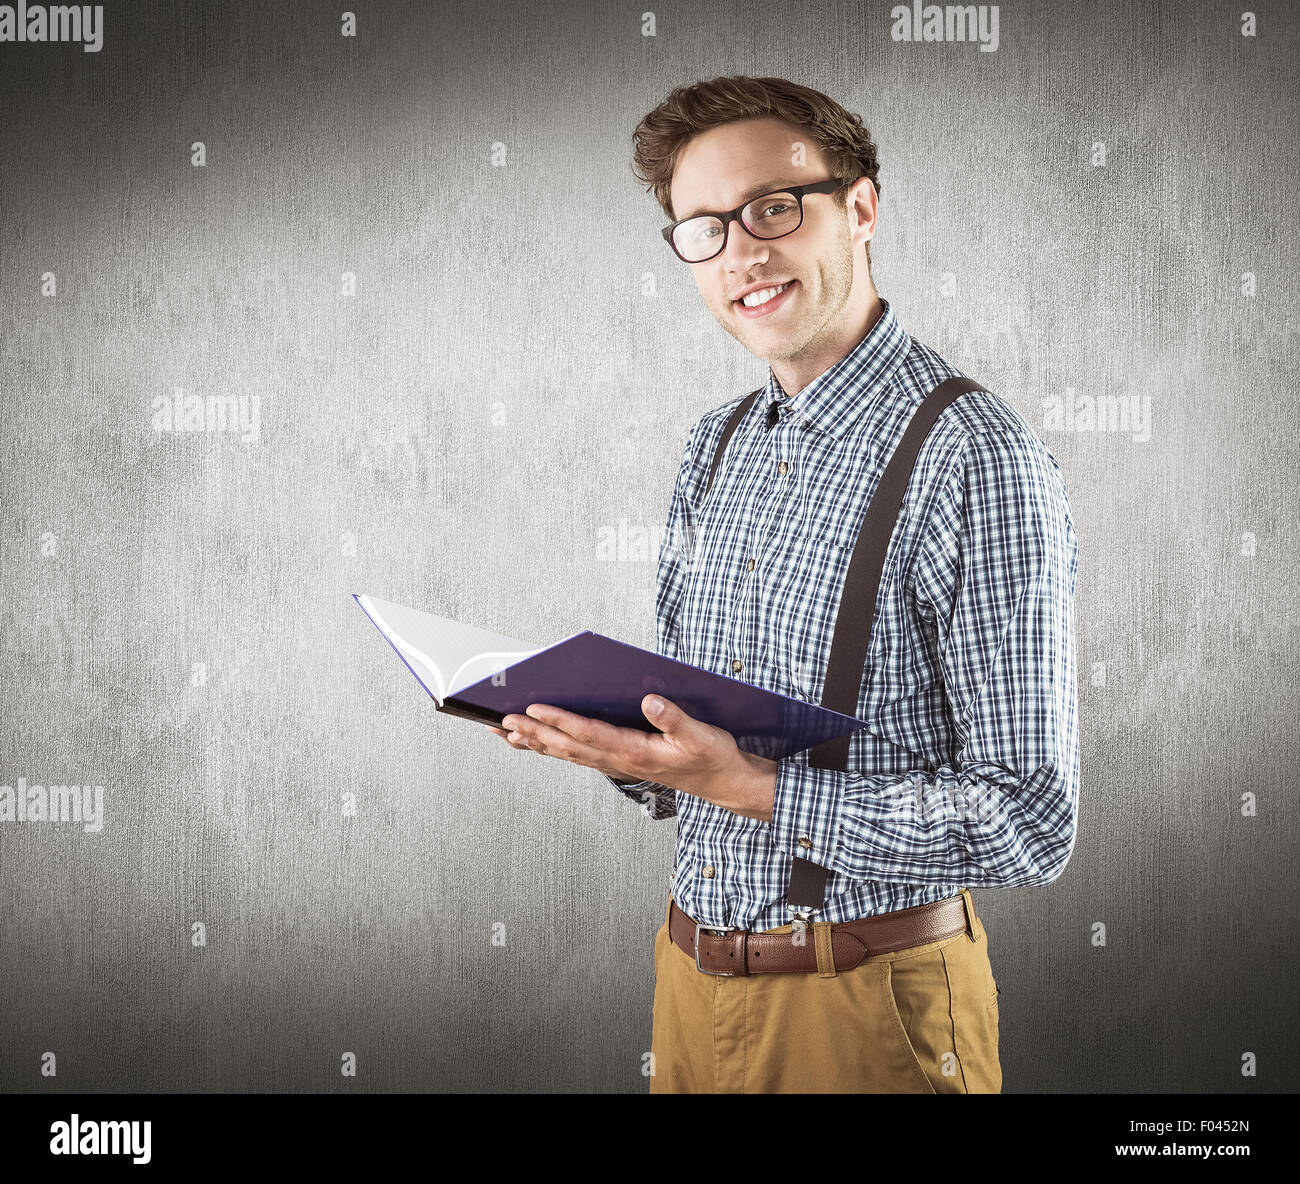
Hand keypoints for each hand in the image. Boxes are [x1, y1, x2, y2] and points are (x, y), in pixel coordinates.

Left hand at [483, 694, 777, 820]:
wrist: (720, 781)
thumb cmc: (710, 757)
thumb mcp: (701, 735)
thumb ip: (675, 718)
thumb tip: (651, 701)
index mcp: (635, 751)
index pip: (589, 733)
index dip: (560, 720)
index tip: (535, 707)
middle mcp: (619, 760)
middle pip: (567, 745)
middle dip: (533, 731)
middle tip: (502, 720)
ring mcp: (615, 763)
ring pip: (565, 752)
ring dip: (533, 741)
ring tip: (504, 731)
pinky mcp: (616, 762)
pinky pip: (574, 755)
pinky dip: (549, 747)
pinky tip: (535, 741)